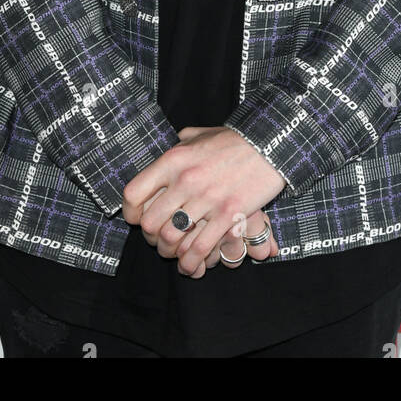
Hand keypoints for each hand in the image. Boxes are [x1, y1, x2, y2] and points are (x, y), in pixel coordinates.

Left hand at [123, 125, 284, 276]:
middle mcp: (186, 180)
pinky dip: (191, 263)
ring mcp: (207, 199)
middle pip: (150, 222)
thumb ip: (183, 140)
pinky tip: (191, 266)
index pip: (134, 193)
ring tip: (175, 254)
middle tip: (159, 240)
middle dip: (151, 238)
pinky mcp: (228, 215)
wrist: (270, 144)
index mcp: (174, 160)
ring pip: (172, 238)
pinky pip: (200, 248)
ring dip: (170, 252)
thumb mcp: (202, 134)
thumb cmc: (234, 139)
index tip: (137, 219)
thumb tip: (174, 141)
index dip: (131, 213)